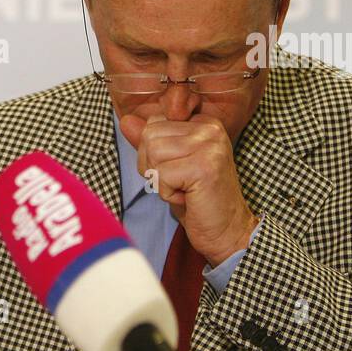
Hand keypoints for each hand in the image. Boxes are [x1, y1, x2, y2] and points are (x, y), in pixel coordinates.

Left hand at [121, 112, 258, 265]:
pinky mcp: (204, 167)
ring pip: (152, 153)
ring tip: (184, 188)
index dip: (152, 152)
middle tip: (179, 182)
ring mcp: (209, 146)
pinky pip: (161, 175)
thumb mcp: (168, 165)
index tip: (178, 168)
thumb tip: (126, 120)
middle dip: (153, 166)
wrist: (226, 230)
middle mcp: (209, 128)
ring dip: (160, 180)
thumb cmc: (196, 199)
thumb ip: (149, 142)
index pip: (153, 123)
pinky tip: (188, 197)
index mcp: (203, 122)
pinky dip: (166, 193)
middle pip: (149, 136)